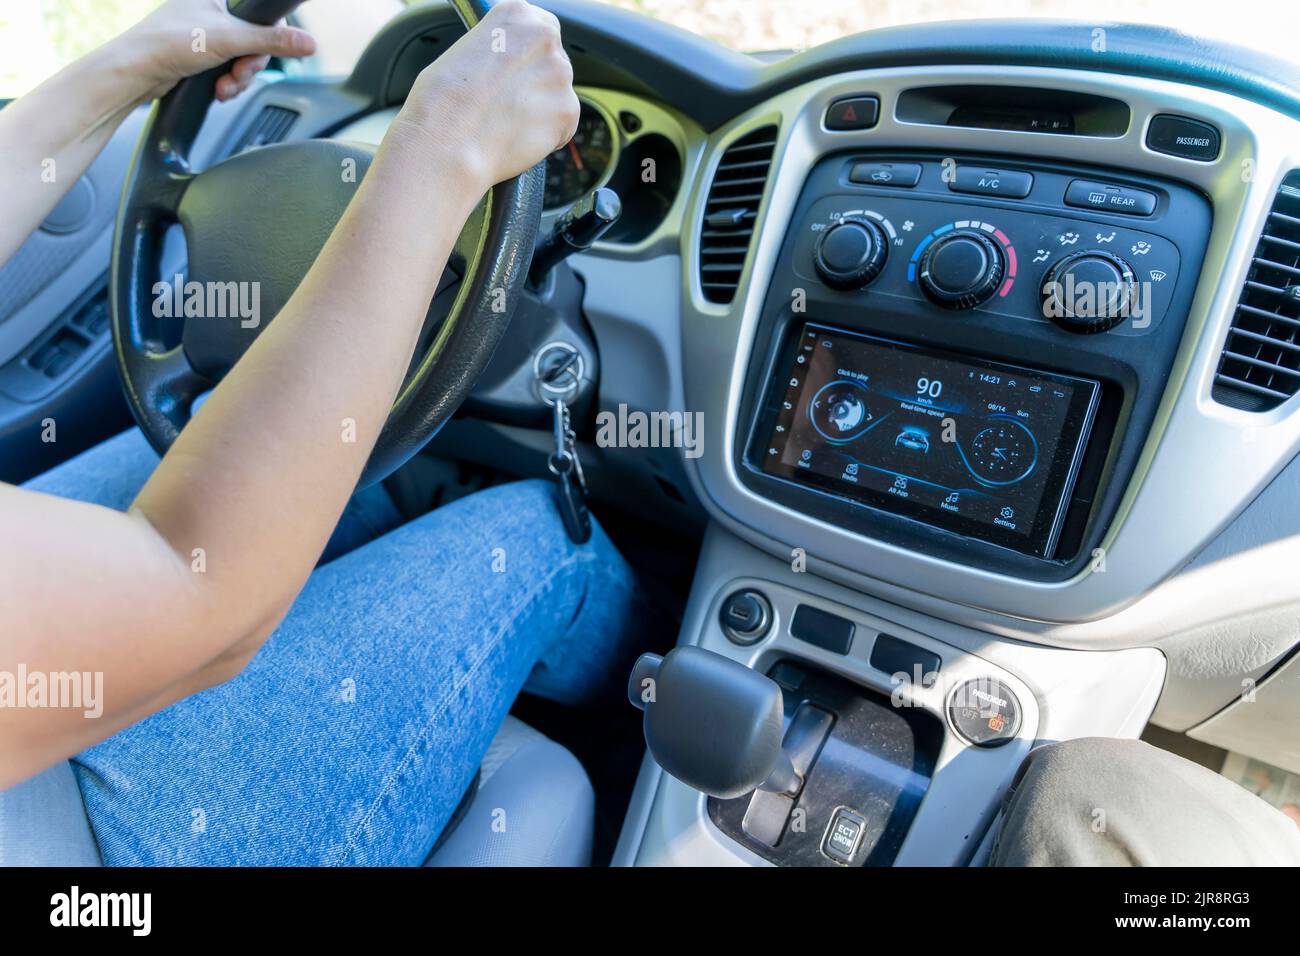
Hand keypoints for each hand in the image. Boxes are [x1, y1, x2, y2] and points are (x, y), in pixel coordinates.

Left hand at [117, 0, 316, 102]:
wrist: (135, 72)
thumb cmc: (168, 43)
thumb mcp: (229, 39)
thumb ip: (271, 40)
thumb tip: (309, 43)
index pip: (263, 16)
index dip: (270, 38)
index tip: (265, 53)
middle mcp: (212, 13)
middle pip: (256, 41)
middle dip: (250, 64)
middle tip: (239, 73)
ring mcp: (207, 36)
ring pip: (243, 59)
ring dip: (239, 78)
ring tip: (225, 86)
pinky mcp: (201, 57)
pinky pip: (230, 70)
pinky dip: (229, 84)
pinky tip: (218, 89)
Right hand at [393, 0, 579, 191]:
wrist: (448, 143)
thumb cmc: (442, 102)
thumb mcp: (465, 53)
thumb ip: (496, 52)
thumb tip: (506, 67)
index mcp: (517, 15)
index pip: (539, 28)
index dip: (527, 55)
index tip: (518, 70)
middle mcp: (545, 38)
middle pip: (552, 62)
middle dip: (535, 84)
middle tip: (508, 104)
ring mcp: (560, 75)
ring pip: (558, 95)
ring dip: (540, 109)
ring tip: (506, 123)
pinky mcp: (568, 110)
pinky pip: (564, 125)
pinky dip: (547, 136)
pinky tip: (518, 138)